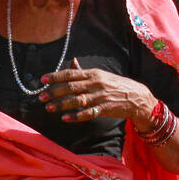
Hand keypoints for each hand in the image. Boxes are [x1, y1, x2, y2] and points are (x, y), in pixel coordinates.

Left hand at [39, 58, 154, 124]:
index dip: (55, 77)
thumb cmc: (116, 85)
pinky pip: (88, 113)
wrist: (137, 97)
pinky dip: (76, 116)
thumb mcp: (101, 75)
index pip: (70, 74)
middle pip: (71, 87)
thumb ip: (84, 71)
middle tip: (41, 97)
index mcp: (93, 74)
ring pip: (77, 100)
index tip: (42, 80)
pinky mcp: (105, 109)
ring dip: (62, 104)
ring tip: (48, 108)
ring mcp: (100, 96)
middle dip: (54, 92)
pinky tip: (65, 118)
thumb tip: (72, 62)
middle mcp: (95, 84)